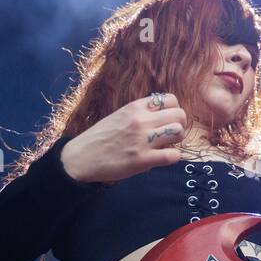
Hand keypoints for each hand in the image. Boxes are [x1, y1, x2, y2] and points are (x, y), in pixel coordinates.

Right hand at [60, 92, 186, 182]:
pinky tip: (163, 158)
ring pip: (179, 132)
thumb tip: (162, 114)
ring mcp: (142, 140)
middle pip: (180, 115)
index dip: (174, 111)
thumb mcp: (120, 116)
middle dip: (179, 125)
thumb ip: (140, 113)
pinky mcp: (143, 160)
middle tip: (170, 135)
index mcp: (135, 107)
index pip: (171, 99)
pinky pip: (173, 156)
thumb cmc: (100, 137)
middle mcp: (141, 120)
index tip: (167, 120)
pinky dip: (173, 157)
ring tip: (166, 146)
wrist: (81, 158)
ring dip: (177, 141)